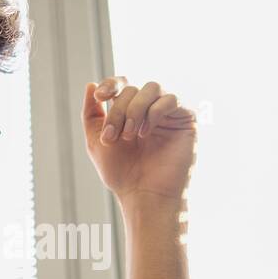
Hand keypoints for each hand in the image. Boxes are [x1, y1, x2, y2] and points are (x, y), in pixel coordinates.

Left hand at [82, 76, 197, 203]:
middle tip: (113, 136)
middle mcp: (149, 110)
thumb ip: (91, 113)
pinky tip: (146, 133)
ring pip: (153, 88)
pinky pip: (172, 99)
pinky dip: (155, 112)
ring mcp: (168, 114)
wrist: (143, 195)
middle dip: (119, 110)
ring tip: (130, 135)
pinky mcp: (186, 120)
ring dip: (135, 109)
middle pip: (133, 88)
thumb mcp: (96, 140)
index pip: (122, 84)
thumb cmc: (121, 173)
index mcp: (130, 112)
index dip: (110, 84)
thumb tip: (91, 85)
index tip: (101, 96)